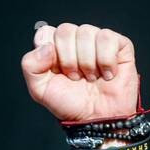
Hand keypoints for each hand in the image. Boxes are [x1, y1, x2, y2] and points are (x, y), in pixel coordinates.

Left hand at [21, 23, 138, 122]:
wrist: (97, 119)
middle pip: (65, 31)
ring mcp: (97, 41)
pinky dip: (105, 61)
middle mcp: (75, 41)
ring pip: (86, 32)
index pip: (46, 32)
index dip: (49, 51)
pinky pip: (107, 38)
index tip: (56, 71)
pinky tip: (106, 74)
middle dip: (68, 60)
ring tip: (91, 78)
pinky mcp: (118, 45)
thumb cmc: (71, 105)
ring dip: (87, 62)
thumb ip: (31, 66)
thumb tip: (46, 47)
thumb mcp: (40, 90)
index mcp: (55, 49)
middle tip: (75, 78)